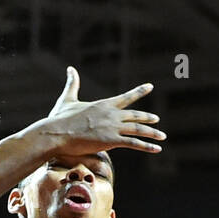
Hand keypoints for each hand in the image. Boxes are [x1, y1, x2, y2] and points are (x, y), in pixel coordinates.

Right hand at [37, 67, 164, 153]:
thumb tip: (70, 68)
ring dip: (152, 133)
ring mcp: (112, 127)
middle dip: (147, 118)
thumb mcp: (67, 98)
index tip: (149, 86)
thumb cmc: (59, 118)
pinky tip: (157, 149)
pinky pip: (134, 143)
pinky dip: (147, 146)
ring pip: (138, 129)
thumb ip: (73, 83)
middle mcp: (112, 114)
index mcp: (104, 104)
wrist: (56, 133)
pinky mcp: (111, 140)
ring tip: (162, 136)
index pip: (126, 97)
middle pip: (136, 115)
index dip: (139, 91)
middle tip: (156, 119)